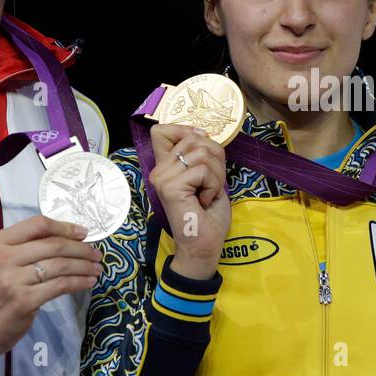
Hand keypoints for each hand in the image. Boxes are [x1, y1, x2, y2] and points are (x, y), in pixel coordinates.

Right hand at [0, 215, 103, 361]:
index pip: (38, 225)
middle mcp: (3, 258)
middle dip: (81, 248)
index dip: (65, 227)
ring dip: (84, 266)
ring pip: (60, 265)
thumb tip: (68, 236)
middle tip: (97, 253)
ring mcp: (13, 280)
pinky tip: (88, 282)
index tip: (84, 233)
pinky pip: (60, 285)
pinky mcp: (24, 301)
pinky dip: (79, 282)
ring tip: (97, 268)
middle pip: (53, 245)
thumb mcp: (2, 262)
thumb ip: (27, 247)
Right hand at [149, 123, 230, 279]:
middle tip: (211, 183)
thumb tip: (203, 133)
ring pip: (202, 153)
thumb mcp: (208, 177)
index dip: (186, 129)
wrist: (203, 245)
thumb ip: (201, 155)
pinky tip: (204, 201)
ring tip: (208, 193)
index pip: (161, 130)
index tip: (202, 144)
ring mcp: (162, 178)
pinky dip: (213, 185)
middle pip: (193, 138)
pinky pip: (204, 170)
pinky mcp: (171, 187)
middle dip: (215, 157)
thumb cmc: (208, 215)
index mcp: (165, 167)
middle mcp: (159, 170)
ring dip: (216, 174)